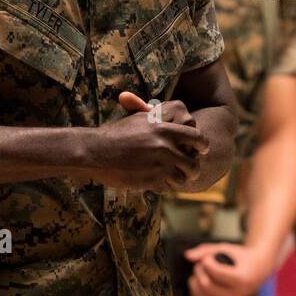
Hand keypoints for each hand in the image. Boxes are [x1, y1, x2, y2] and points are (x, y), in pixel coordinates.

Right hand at [82, 93, 207, 190]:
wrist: (94, 152)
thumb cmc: (114, 134)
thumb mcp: (137, 119)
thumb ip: (155, 116)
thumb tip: (171, 110)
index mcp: (162, 125)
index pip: (195, 132)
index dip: (200, 142)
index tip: (201, 147)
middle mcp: (165, 142)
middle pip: (195, 155)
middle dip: (197, 161)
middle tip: (196, 164)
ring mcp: (161, 161)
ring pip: (186, 173)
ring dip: (182, 176)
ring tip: (178, 177)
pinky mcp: (153, 178)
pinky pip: (170, 185)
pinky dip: (167, 185)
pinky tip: (160, 183)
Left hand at [186, 242, 271, 295]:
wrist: (256, 271)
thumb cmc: (240, 258)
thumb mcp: (226, 248)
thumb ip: (206, 250)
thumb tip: (187, 256)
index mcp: (241, 279)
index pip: (216, 273)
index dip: (207, 262)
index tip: (208, 257)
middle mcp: (236, 295)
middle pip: (206, 285)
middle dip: (199, 270)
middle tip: (203, 262)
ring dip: (195, 281)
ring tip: (202, 272)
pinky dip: (195, 292)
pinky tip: (201, 281)